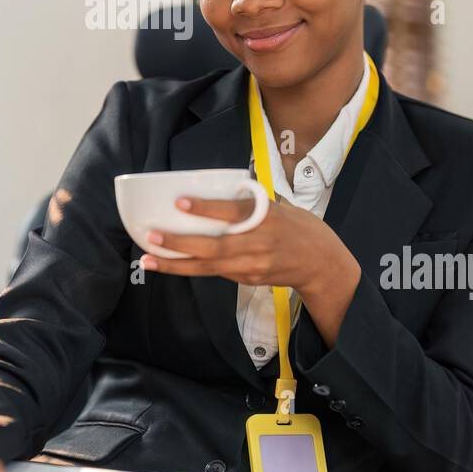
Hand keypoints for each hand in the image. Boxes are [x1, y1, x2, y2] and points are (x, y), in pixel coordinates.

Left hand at [139, 195, 360, 345]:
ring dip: (176, 264)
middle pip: (214, 248)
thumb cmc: (300, 228)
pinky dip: (192, 268)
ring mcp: (253, 265)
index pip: (232, 213)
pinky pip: (217, 272)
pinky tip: (170, 264)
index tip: (180, 202)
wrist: (323, 265)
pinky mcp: (249, 279)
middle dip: (180, 244)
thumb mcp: (280, 207)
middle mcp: (259, 244)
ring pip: (209, 267)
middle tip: (152, 237)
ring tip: (149, 259)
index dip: (205, 209)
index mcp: (267, 218)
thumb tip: (218, 192)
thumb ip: (251, 203)